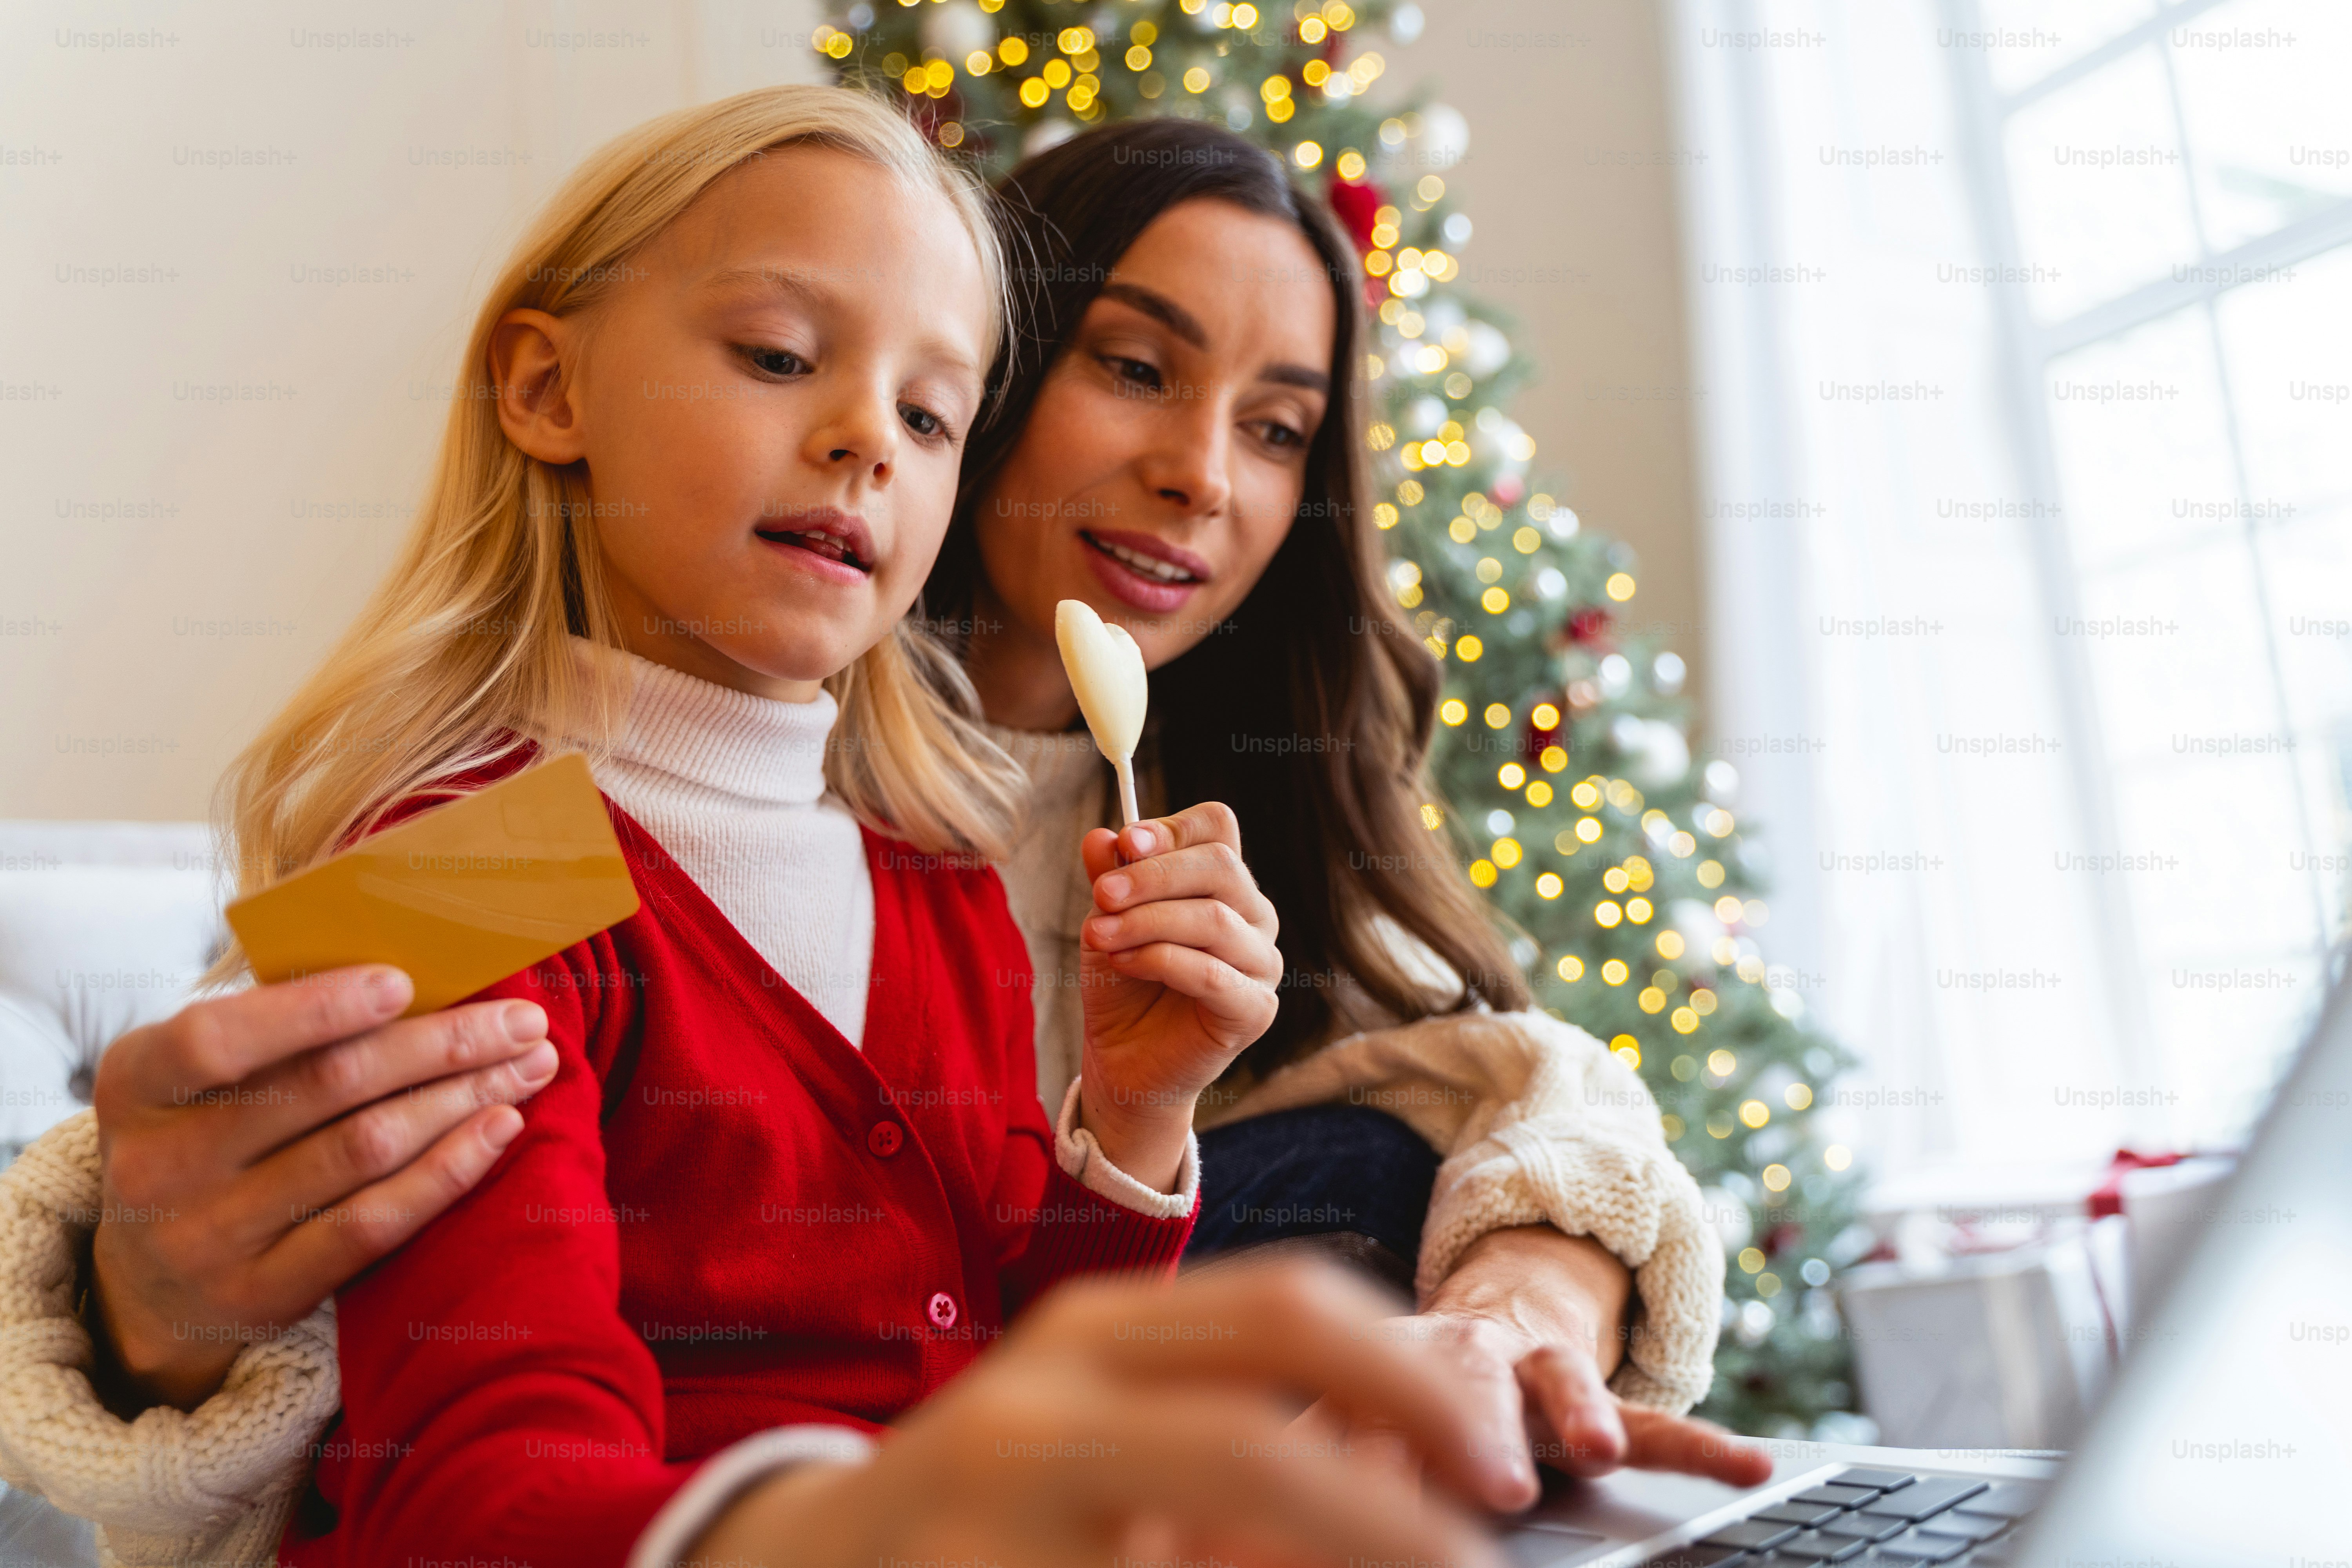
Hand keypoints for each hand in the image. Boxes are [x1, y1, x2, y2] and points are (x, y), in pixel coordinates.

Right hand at [89, 965, 555, 1408]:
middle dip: (441, 1044)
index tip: (405, 982)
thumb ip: (276, 1030)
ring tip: (530, 1065)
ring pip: (365, 1149)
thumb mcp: (200, 1080)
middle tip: (521, 1020)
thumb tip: (411, 976)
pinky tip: (501, 1129)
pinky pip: (374, 1223)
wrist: (148, 1285)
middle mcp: (161, 1164)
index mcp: (135, 1083)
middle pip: (326, 1087)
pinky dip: (448, 1169)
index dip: (316, 1008)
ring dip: (463, 1098)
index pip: (220, 1038)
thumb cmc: (202, 1141)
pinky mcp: (262, 1292)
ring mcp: (209, 1236)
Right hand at [694, 1260, 1509, 1567]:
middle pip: (1248, 1451)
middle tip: (1479, 1559)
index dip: (1412, 1382)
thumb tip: (1424, 1494)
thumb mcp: (1111, 1424)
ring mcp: (996, 1522)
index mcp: (1090, 1334)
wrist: (818, 1563)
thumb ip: (1241, 1432)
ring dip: (1347, 1553)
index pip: (1281, 1310)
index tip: (1498, 1467)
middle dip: (1391, 1523)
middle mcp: (1036, 1412)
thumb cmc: (1005, 1494)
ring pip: (1219, 1533)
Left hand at [1075, 802, 1281, 1191]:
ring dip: (1147, 921)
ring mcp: (1263, 963)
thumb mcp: (1106, 920)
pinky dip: (1161, 961)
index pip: (1219, 828)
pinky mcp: (1256, 1009)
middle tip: (1101, 894)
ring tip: (1098, 936)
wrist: (1124, 1060)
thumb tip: (1103, 836)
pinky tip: (1125, 964)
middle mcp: (1255, 915)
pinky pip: (1212, 974)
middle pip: (1221, 865)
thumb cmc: (1123, 983)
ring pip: (1214, 918)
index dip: (1174, 828)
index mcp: (1224, 882)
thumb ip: (1110, 878)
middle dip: (1153, 875)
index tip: (1126, 842)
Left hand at [1323, 1226, 1773, 1510]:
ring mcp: (1525, 1367)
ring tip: (1603, 1448)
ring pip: (1557, 1376)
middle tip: (1494, 1487)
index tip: (1365, 1500)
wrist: (1446, 1332)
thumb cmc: (1373, 1406)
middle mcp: (1449, 1356)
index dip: (1367, 1458)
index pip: (1363, 1407)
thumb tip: (1227, 1539)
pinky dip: (1699, 1444)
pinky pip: (1652, 1413)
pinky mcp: (1588, 1388)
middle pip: (1459, 1379)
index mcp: (1371, 1367)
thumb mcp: (1330, 1422)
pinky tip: (1749, 1468)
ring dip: (1577, 1412)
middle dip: (1472, 1430)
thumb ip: (1306, 1455)